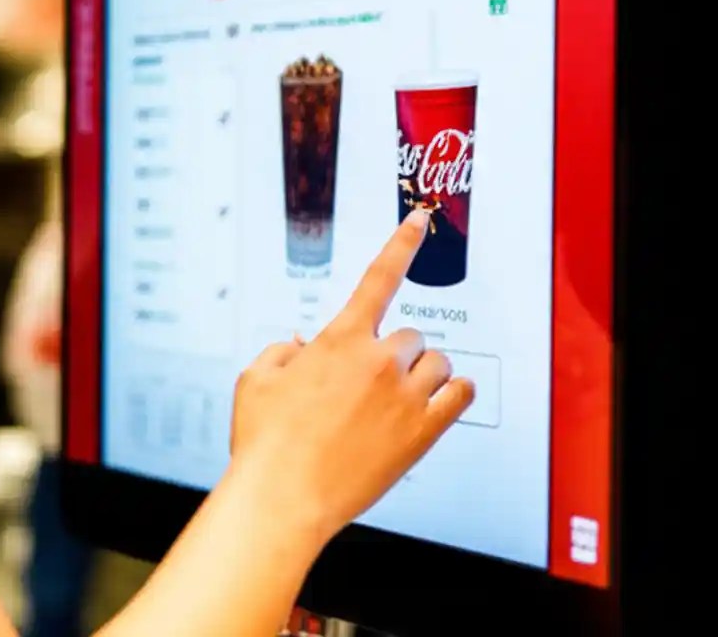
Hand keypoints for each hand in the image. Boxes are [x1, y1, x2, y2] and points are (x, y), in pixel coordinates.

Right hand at [228, 210, 475, 541]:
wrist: (282, 497)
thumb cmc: (264, 442)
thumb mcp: (256, 379)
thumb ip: (283, 351)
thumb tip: (304, 346)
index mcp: (339, 340)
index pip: (379, 278)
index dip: (403, 244)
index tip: (422, 220)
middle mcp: (378, 361)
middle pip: (410, 335)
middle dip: (393, 354)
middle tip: (371, 383)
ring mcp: (404, 396)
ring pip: (438, 362)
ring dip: (423, 373)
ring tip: (398, 398)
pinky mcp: (422, 432)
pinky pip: (462, 394)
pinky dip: (456, 392)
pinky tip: (442, 399)